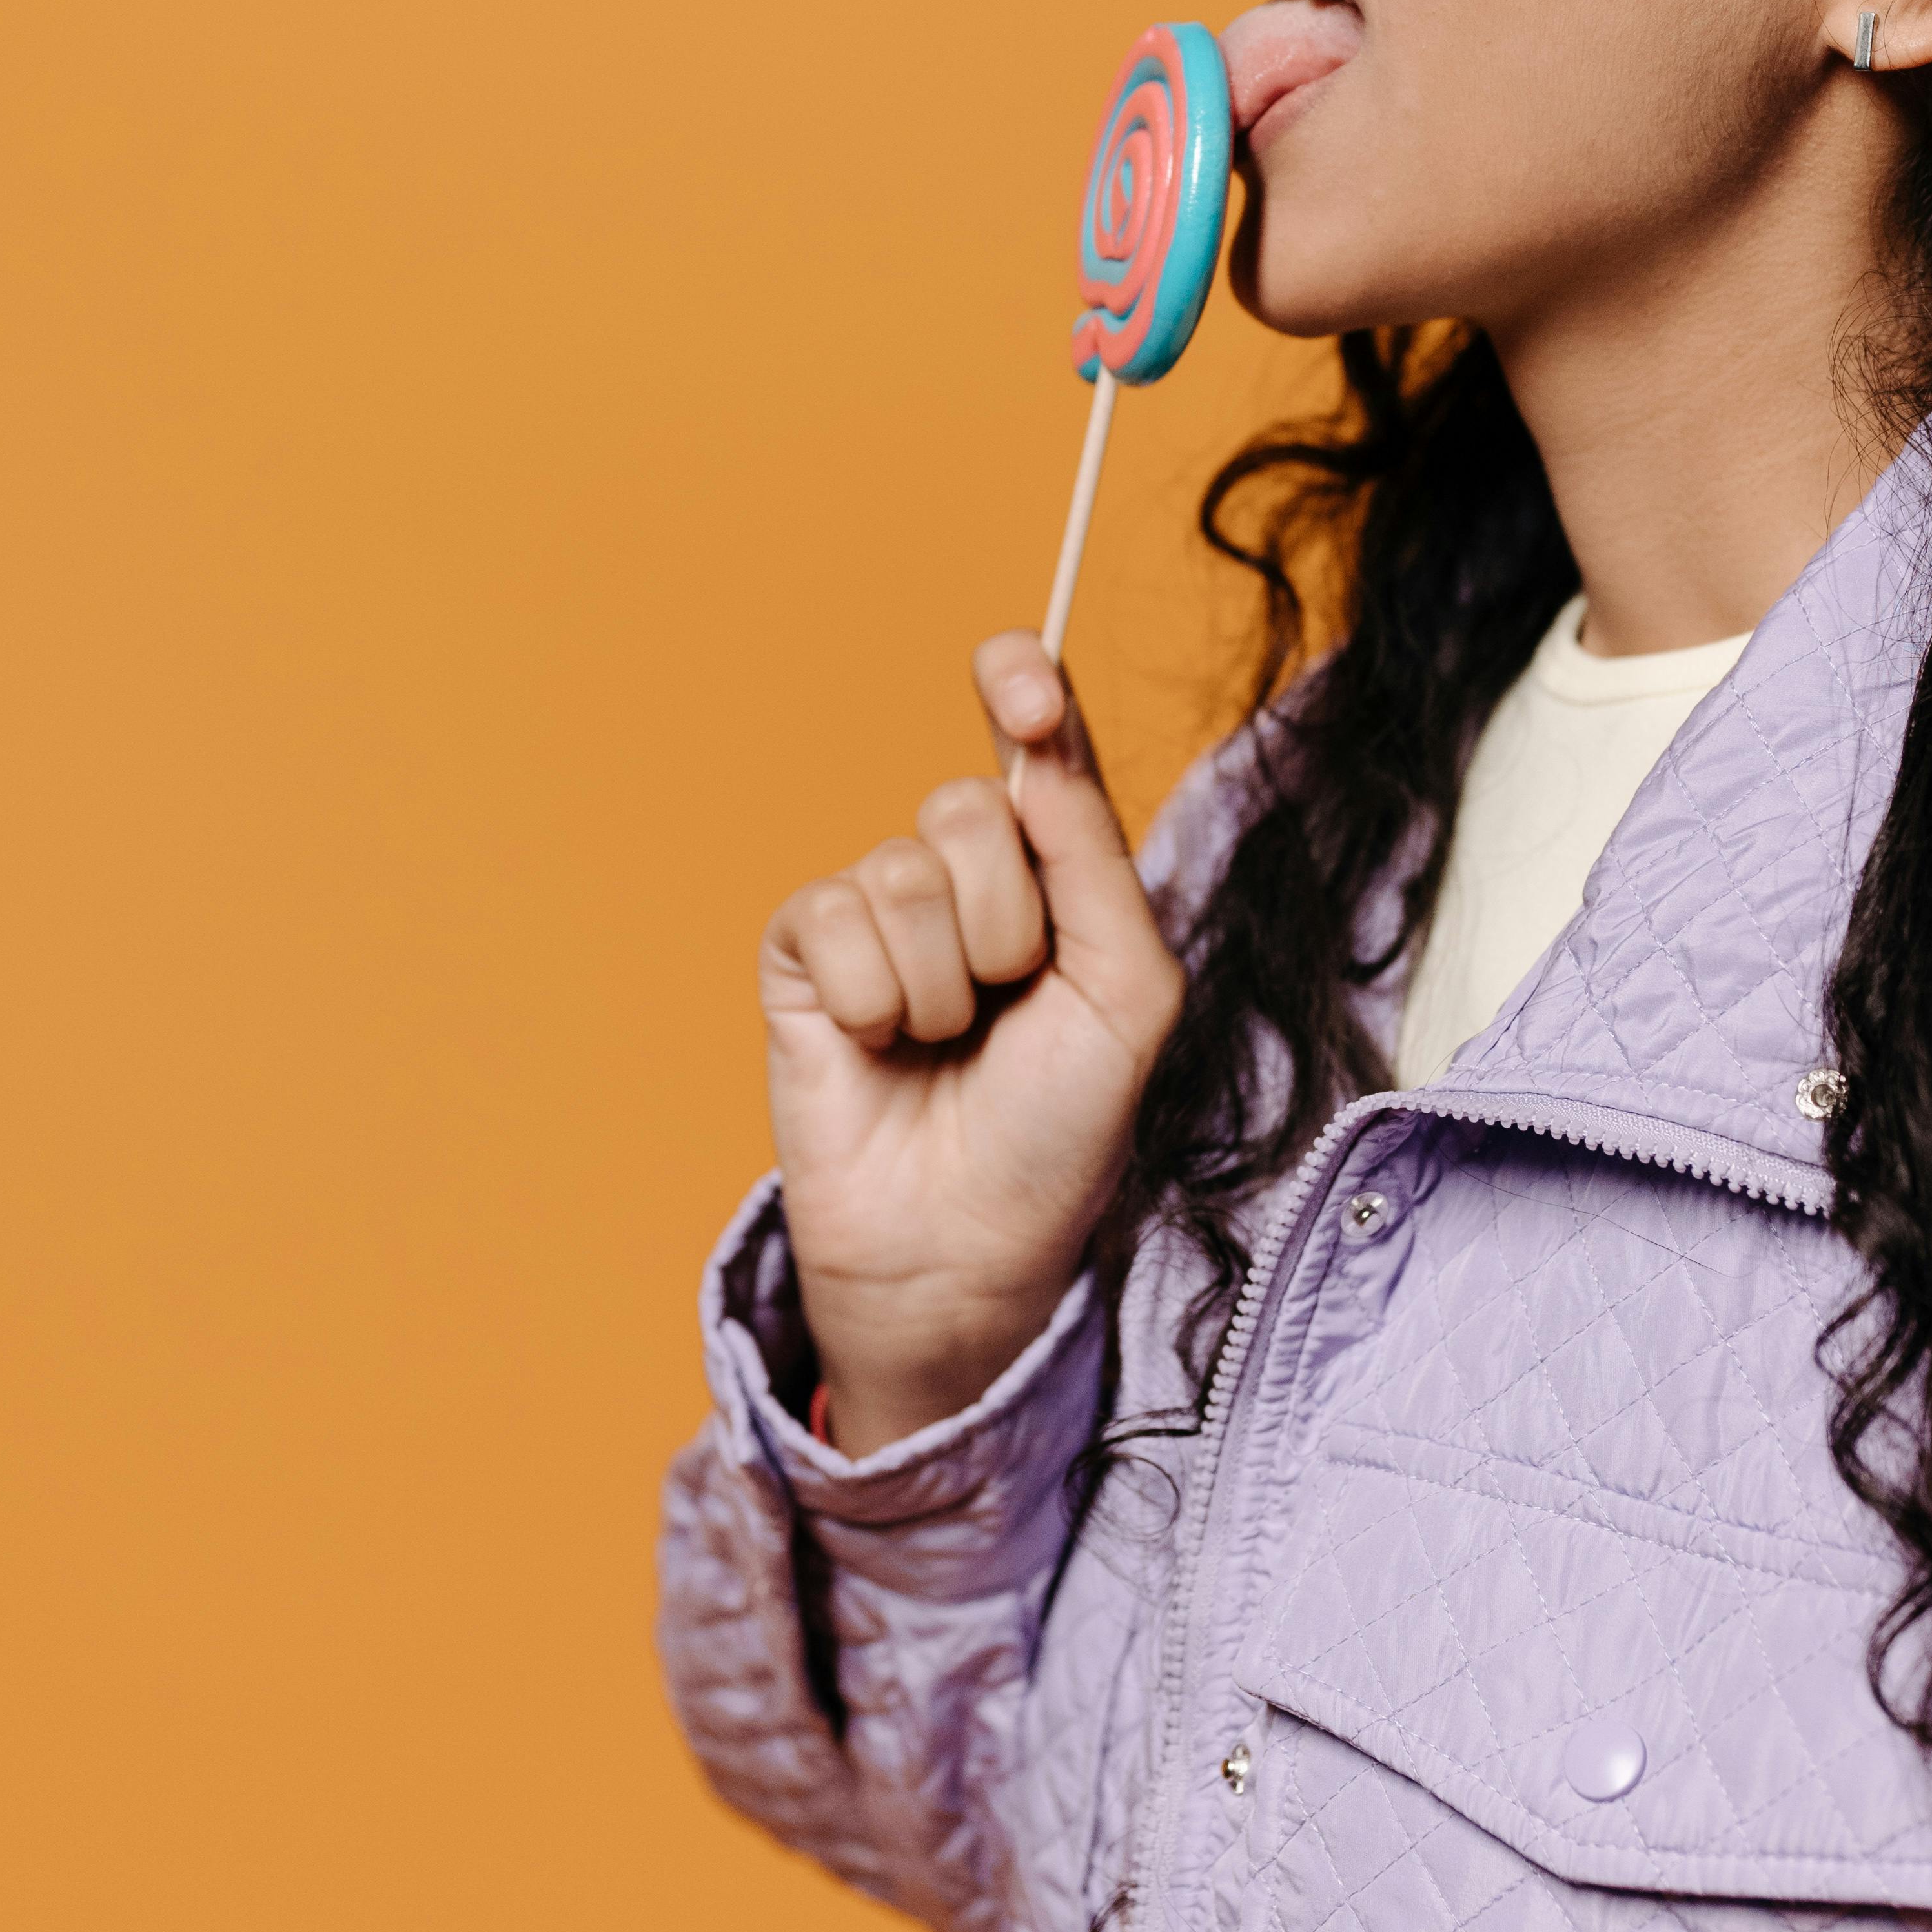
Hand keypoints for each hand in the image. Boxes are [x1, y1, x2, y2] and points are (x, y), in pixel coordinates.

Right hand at [758, 634, 1185, 1452]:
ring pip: (903, 871)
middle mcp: (961, 879)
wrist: (970, 1244)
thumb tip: (1038, 749)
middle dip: (1006, 921)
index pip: (1034, 744)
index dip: (1022, 688)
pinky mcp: (802, 956)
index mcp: (1051, 874)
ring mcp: (875, 914)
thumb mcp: (1129, 991)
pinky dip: (872, 996)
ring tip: (945, 1046)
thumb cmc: (1061, 1130)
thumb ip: (1094, 857)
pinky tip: (880, 1049)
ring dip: (941, 981)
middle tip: (1007, 1007)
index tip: (1019, 687)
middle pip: (968, 807)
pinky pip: (830, 915)